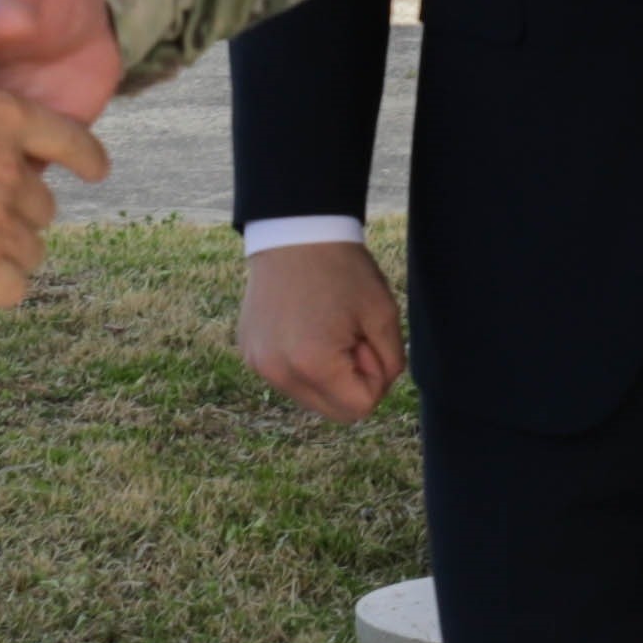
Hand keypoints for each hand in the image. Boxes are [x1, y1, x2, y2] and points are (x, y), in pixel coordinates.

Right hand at [238, 239, 407, 421]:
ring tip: (324, 330)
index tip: (366, 340)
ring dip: (326, 375)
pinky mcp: (250, 353)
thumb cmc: (343, 270)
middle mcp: (278, 373)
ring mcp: (259, 364)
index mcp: (313, 365)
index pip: (360, 409)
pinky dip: (302, 363)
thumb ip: (391, 365)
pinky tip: (304, 327)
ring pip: (310, 397)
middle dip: (350, 383)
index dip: (374, 378)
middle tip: (349, 337)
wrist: (295, 232)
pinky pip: (287, 378)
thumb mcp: (384, 315)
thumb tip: (374, 390)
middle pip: (334, 411)